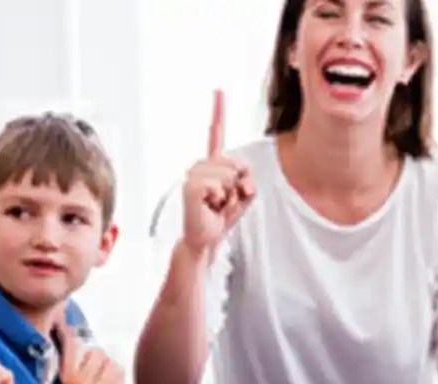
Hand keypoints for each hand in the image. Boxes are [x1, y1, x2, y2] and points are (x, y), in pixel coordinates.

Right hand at [58, 322, 124, 383]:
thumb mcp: (66, 376)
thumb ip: (71, 354)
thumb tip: (70, 329)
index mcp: (71, 379)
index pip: (76, 348)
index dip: (73, 338)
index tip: (72, 332)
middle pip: (98, 353)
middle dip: (97, 357)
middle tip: (93, 365)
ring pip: (113, 363)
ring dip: (109, 366)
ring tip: (102, 375)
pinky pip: (121, 376)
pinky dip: (117, 377)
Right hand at [181, 89, 254, 258]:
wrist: (207, 238)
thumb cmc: (222, 216)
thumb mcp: (244, 195)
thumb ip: (247, 178)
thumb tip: (239, 172)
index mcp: (214, 163)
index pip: (216, 134)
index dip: (217, 112)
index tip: (219, 91)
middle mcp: (202, 165)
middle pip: (236, 162)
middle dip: (239, 184)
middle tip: (226, 199)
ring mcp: (194, 174)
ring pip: (228, 174)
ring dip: (230, 194)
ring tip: (217, 204)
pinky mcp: (190, 187)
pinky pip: (217, 185)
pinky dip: (220, 198)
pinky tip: (210, 205)